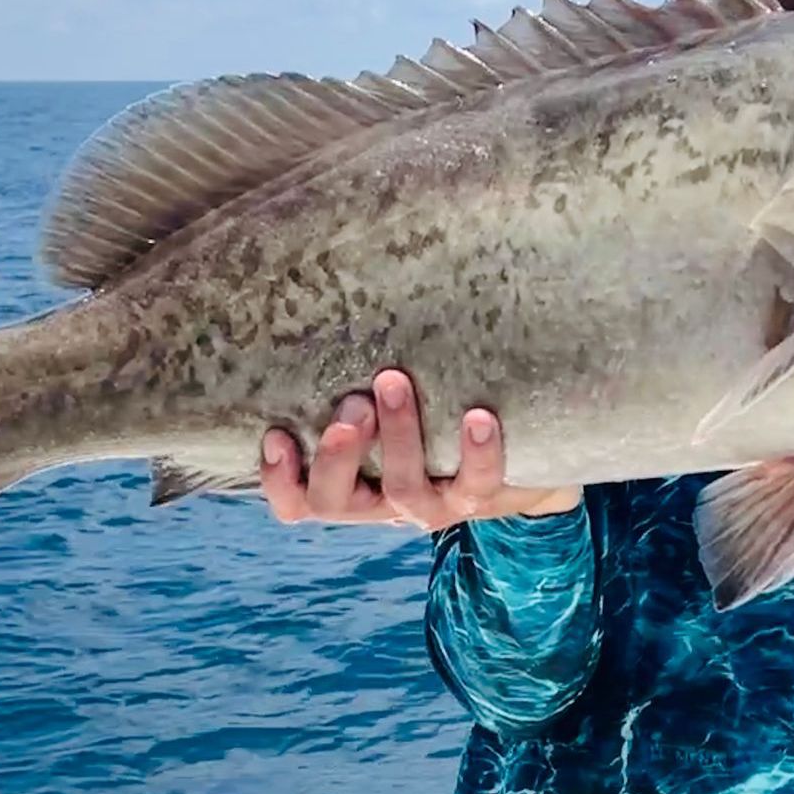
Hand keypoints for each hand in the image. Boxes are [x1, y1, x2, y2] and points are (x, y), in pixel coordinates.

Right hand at [257, 369, 582, 529]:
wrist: (516, 451)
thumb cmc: (429, 410)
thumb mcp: (381, 402)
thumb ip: (351, 374)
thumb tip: (321, 287)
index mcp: (349, 484)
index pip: (297, 501)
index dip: (279, 478)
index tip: (277, 433)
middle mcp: (381, 503)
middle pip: (335, 502)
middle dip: (336, 456)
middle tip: (352, 406)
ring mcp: (430, 505)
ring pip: (403, 490)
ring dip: (398, 436)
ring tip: (394, 382)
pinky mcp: (477, 497)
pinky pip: (476, 481)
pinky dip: (476, 451)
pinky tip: (478, 416)